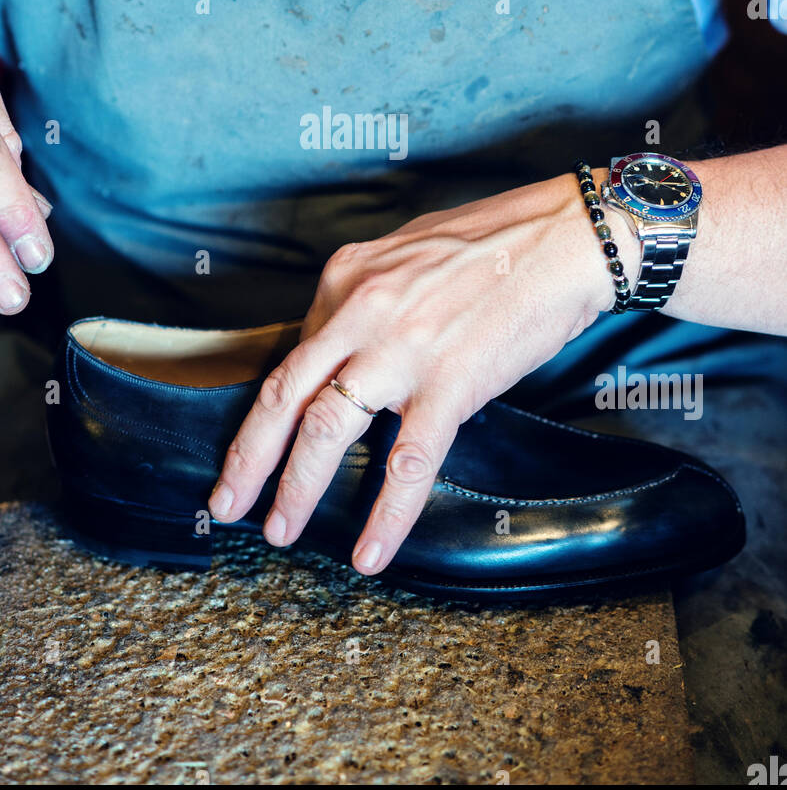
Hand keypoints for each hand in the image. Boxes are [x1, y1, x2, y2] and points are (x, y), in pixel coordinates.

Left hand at [208, 168, 638, 573]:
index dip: (274, 408)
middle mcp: (361, 312)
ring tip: (281, 530)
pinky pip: (407, 463)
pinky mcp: (449, 385)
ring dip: (296, 488)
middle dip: (248, 458)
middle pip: (285, 395)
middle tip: (225, 503)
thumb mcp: (405, 250)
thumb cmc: (496, 239)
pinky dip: (385, 515)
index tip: (260, 442)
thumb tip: (344, 341)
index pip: (295, 351)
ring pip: (326, 430)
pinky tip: (370, 552)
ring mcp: (401, 351)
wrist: (565, 238)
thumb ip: (367, 296)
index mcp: (347, 276)